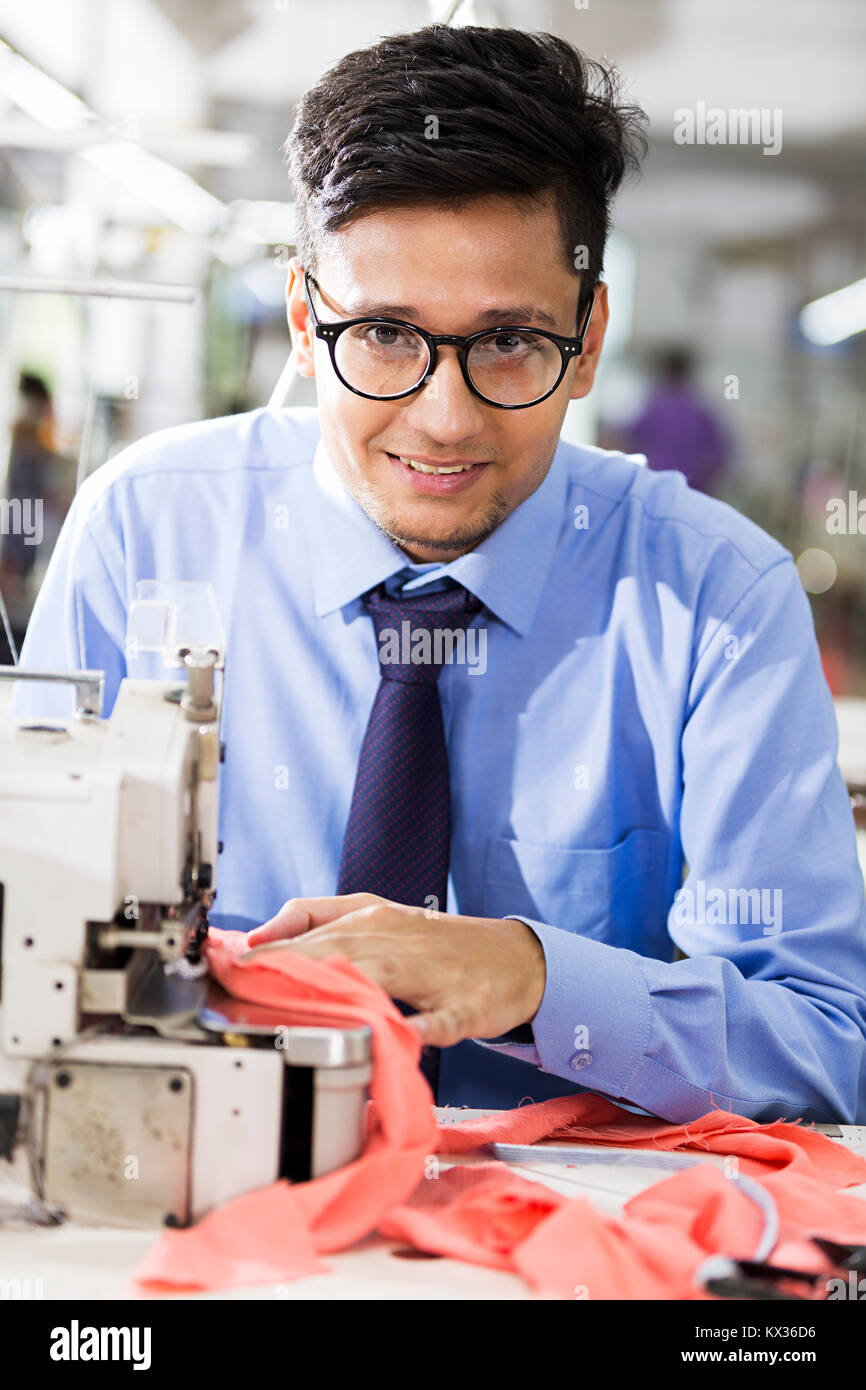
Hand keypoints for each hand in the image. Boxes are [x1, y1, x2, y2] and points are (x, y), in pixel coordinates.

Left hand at [245, 894, 545, 1048]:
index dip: (261, 955)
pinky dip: (418, 1029)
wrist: (516, 958)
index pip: (306, 933)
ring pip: (379, 977)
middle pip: (332, 950)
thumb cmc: (438, 942)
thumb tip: (255, 934)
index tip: (219, 973)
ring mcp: (432, 973)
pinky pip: (438, 1019)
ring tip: (297, 1015)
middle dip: (282, 973)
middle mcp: (396, 938)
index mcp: (371, 917)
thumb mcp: (376, 913)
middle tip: (236, 998)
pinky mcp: (465, 1006)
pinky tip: (399, 1040)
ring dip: (338, 995)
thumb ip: (314, 915)